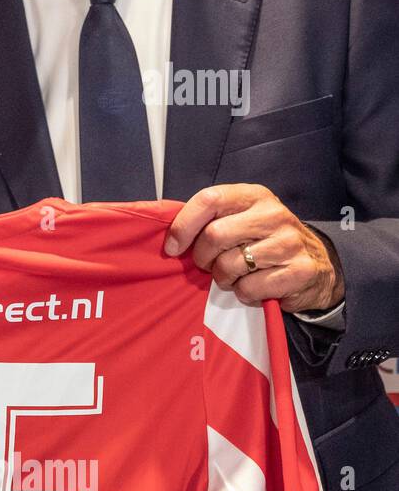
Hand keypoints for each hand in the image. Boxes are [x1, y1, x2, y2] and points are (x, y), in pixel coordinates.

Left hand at [165, 183, 343, 312]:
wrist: (318, 265)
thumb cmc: (265, 242)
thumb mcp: (241, 220)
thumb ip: (211, 221)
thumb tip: (171, 238)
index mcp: (254, 196)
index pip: (209, 199)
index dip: (184, 225)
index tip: (173, 247)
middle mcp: (274, 214)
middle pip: (214, 235)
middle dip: (203, 258)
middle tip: (209, 266)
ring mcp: (289, 243)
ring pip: (229, 265)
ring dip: (223, 278)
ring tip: (236, 275)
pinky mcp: (298, 271)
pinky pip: (248, 288)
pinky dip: (244, 294)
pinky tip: (255, 287)